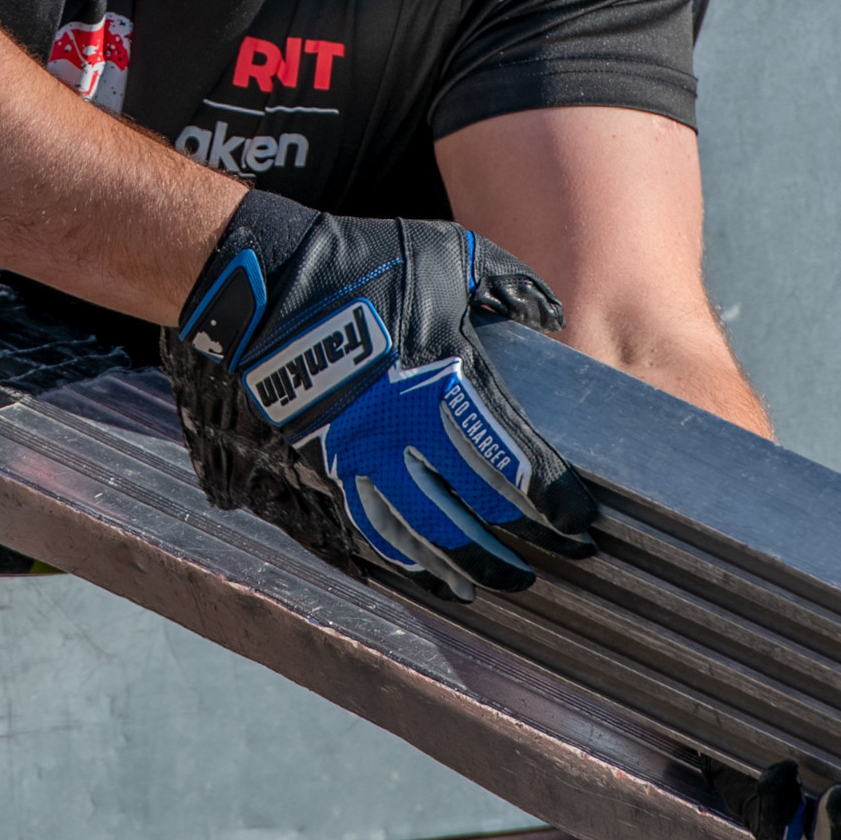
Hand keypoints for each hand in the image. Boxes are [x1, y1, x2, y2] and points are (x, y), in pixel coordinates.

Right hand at [168, 190, 597, 600]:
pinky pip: (366, 530)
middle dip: (519, 543)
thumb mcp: (445, 255)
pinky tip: (423, 573)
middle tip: (553, 559)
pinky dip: (401, 559)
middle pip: (474, 512)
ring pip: (419, 536)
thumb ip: (504, 285)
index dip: (555, 500)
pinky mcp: (318, 468)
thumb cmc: (358, 265)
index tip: (579, 520)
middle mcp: (402, 433)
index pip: (515, 463)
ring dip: (463, 566)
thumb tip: (547, 313)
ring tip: (491, 584)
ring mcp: (355, 458)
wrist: (260, 284)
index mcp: (442, 383)